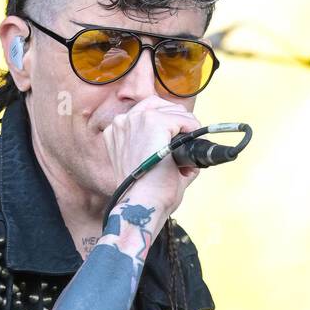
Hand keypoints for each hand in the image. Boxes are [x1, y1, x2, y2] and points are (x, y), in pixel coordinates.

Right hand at [101, 96, 203, 221]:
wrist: (143, 204)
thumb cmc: (144, 194)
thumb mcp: (145, 167)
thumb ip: (157, 151)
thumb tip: (187, 155)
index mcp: (116, 132)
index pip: (146, 111)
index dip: (166, 124)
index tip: (174, 139)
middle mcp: (123, 121)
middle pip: (161, 105)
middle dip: (178, 122)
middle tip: (186, 143)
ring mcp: (137, 119)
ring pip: (175, 111)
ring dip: (186, 127)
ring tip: (189, 148)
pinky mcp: (154, 122)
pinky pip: (184, 118)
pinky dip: (193, 130)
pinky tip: (192, 144)